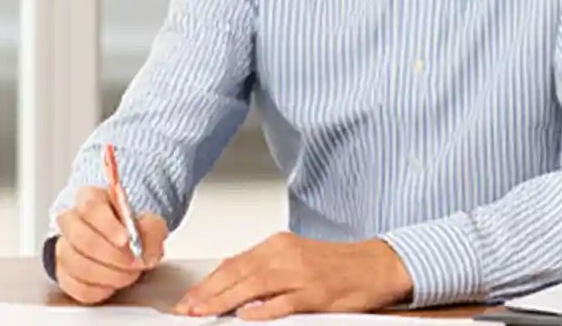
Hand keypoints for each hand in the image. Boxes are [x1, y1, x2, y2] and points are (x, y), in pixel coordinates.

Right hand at [54, 186, 168, 303]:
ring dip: (106, 274)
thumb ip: (152, 230)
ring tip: (128, 274)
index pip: (90, 207)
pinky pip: (75, 285)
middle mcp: (71, 220)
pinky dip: (97, 289)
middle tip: (133, 263)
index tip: (127, 240)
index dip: (108, 225)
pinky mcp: (63, 274)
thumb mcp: (149, 223)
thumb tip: (144, 247)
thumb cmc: (132, 231)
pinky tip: (112, 284)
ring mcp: (63, 247)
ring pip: (75, 262)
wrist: (121, 247)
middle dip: (110, 254)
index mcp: (91, 199)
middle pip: (79, 236)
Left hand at [173, 232, 412, 320]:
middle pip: (237, 273)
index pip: (232, 263)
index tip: (189, 298)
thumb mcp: (293, 259)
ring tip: (204, 312)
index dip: (207, 282)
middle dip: (208, 293)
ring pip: (254, 285)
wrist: (374, 265)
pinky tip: (246, 316)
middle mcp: (285, 254)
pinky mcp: (316, 293)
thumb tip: (230, 288)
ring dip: (225, 300)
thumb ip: (263, 271)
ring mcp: (301, 273)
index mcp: (277, 245)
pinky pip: (284, 301)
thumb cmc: (334, 266)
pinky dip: (264, 310)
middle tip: (187, 309)